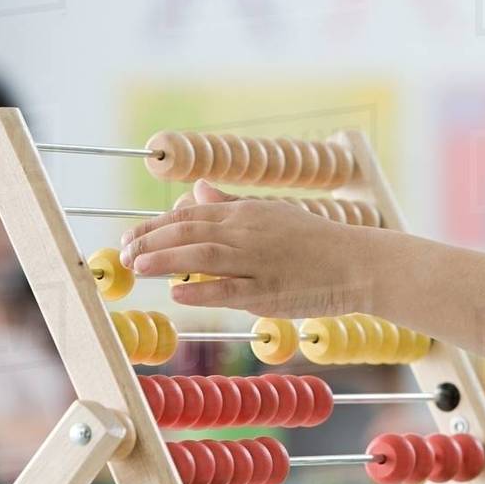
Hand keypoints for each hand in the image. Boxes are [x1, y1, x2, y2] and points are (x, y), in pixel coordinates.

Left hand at [118, 181, 373, 317]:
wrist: (360, 263)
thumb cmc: (317, 242)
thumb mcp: (274, 214)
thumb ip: (232, 204)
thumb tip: (195, 190)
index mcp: (249, 211)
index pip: (190, 213)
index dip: (154, 225)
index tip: (130, 237)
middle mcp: (249, 231)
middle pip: (188, 231)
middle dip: (150, 241)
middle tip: (124, 254)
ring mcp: (259, 261)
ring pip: (201, 256)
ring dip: (164, 261)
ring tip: (137, 268)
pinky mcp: (271, 290)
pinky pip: (229, 288)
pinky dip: (200, 289)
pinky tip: (176, 293)